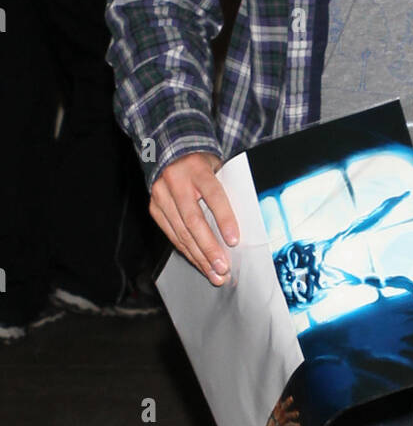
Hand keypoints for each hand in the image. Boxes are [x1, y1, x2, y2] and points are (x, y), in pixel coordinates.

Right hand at [149, 150, 237, 283]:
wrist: (170, 152)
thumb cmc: (201, 163)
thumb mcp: (217, 166)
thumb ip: (227, 188)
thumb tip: (245, 220)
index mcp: (196, 168)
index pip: (213, 194)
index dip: (224, 218)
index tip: (234, 240)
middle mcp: (175, 181)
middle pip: (194, 220)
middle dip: (209, 248)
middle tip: (223, 268)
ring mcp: (161, 196)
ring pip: (181, 232)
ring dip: (199, 257)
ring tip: (214, 273)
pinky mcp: (154, 208)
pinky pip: (172, 235)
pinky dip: (187, 252)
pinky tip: (199, 263)